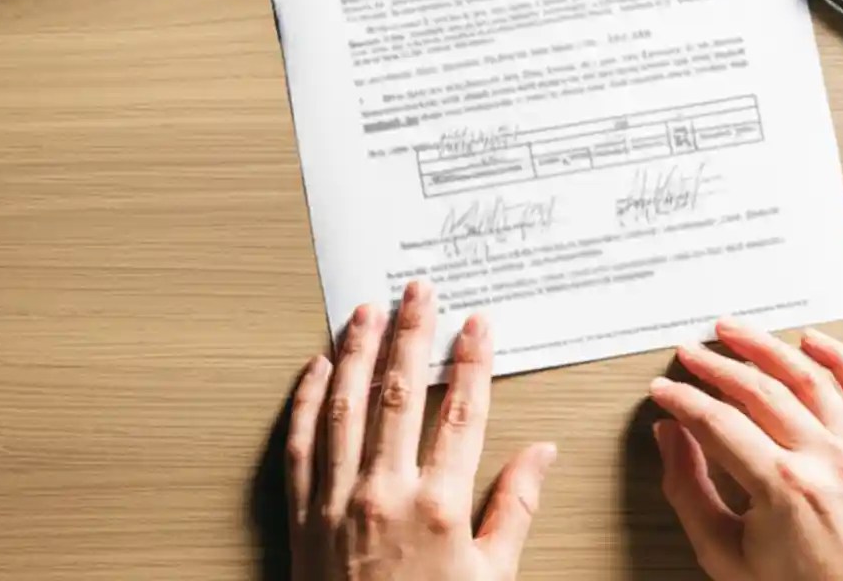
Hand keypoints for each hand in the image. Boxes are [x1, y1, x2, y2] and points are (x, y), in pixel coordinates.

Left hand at [285, 280, 556, 580]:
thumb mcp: (492, 577)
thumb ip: (515, 509)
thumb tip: (542, 455)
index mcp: (439, 505)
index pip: (462, 411)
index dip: (472, 361)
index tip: (477, 324)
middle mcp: (384, 492)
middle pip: (402, 392)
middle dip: (412, 334)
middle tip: (419, 290)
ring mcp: (337, 499)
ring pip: (345, 405)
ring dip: (357, 351)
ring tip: (366, 311)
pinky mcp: (302, 514)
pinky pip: (300, 443)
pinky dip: (306, 400)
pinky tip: (317, 367)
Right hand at [650, 322, 842, 580]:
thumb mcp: (724, 555)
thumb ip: (689, 490)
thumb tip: (670, 438)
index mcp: (782, 487)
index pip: (718, 422)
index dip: (684, 399)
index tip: (663, 389)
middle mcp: (824, 462)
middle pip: (761, 391)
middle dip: (717, 366)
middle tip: (690, 352)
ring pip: (810, 380)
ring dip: (768, 347)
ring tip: (737, 331)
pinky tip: (815, 342)